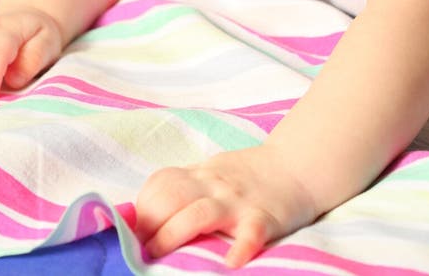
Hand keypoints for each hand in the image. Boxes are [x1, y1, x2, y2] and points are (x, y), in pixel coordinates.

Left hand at [135, 145, 317, 267]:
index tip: (131, 233)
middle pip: (173, 198)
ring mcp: (238, 201)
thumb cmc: (248, 176)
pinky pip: (250, 232)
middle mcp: (214, 185)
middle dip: (150, 224)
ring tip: (159, 256)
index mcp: (200, 176)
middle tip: (139, 250)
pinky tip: (231, 263)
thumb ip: (186, 189)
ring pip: (199, 213)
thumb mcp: (213, 174)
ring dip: (174, 233)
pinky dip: (240, 247)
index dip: (142, 209)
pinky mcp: (263, 216)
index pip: (161, 184)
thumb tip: (146, 217)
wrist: (296, 164)